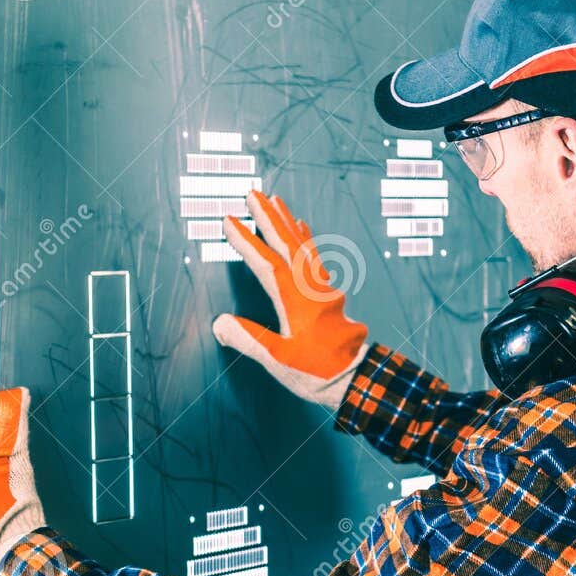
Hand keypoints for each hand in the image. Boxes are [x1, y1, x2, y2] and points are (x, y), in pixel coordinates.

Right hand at [211, 190, 369, 409]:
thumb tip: (220, 323)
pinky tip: (302, 230)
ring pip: (304, 247)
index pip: (268, 264)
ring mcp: (324, 291)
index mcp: (296, 302)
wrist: (355, 381)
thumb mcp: (277, 361)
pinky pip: (316, 259)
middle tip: (253, 193)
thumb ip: (248, 339)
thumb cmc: (317, 373)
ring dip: (288, 223)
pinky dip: (306, 240)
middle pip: (289, 246)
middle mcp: (312, 290)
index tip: (230, 221)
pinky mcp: (330, 297)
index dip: (248, 242)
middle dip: (270, 218)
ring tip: (276, 202)